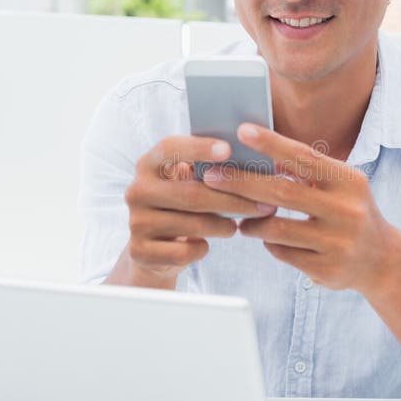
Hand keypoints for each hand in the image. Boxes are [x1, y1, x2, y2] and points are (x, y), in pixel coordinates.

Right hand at [120, 134, 275, 282]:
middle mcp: (137, 190)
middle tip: (264, 205)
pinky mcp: (140, 251)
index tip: (228, 149)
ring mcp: (136, 221)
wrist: (155, 248)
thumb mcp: (188, 183)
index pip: (171, 148)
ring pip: (191, 225)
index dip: (199, 148)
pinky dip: (202, 248)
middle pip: (191, 194)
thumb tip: (252, 165)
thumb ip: (208, 170)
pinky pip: (183, 251)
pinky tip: (206, 244)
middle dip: (233, 200)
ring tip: (237, 226)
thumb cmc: (182, 207)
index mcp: (148, 165)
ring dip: (222, 226)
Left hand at [202, 124, 396, 295]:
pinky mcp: (326, 269)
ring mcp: (336, 243)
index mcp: (349, 182)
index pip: (304, 157)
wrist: (381, 260)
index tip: (242, 131)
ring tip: (237, 215)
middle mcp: (346, 211)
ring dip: (249, 221)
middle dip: (241, 183)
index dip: (272, 144)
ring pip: (276, 229)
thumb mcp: (340, 186)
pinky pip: (282, 253)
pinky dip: (268, 242)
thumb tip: (265, 153)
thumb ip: (308, 171)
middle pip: (282, 193)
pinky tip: (263, 236)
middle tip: (210, 176)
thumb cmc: (349, 211)